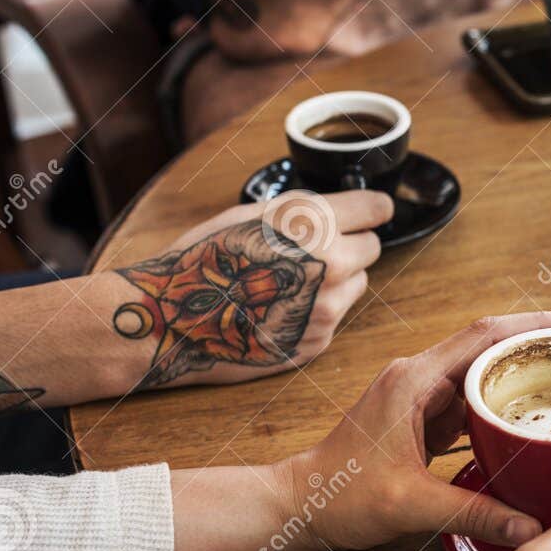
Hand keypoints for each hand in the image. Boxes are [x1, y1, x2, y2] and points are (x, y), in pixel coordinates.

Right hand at [136, 190, 393, 388]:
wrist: (172, 318)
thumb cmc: (205, 258)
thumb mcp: (253, 213)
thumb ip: (306, 210)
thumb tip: (347, 209)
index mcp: (313, 223)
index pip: (377, 209)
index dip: (372, 210)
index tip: (370, 212)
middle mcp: (330, 265)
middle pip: (372, 249)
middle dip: (350, 245)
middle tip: (312, 250)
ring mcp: (327, 308)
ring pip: (357, 285)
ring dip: (337, 281)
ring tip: (287, 281)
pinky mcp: (318, 340)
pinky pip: (335, 317)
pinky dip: (316, 311)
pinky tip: (278, 308)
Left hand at [275, 312, 550, 550]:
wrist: (298, 505)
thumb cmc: (339, 496)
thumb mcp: (411, 506)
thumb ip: (474, 513)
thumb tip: (530, 527)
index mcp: (414, 380)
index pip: (485, 334)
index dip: (535, 325)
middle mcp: (417, 377)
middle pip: (489, 345)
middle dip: (539, 346)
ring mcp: (418, 395)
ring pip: (481, 371)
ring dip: (522, 373)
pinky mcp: (420, 416)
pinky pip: (470, 398)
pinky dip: (501, 402)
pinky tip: (528, 416)